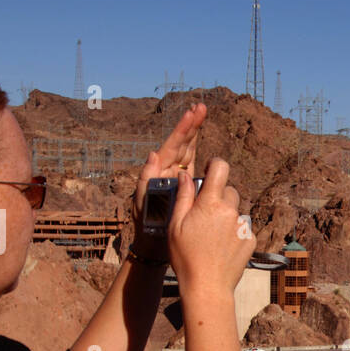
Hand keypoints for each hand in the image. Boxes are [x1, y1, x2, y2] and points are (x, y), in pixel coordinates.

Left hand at [132, 103, 206, 254]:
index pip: (173, 145)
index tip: (193, 113)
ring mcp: (178, 178)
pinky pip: (195, 168)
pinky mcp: (187, 188)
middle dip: (191, 125)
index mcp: (159, 170)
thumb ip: (146, 178)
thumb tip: (153, 153)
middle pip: (182, 143)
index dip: (183, 129)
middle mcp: (169, 171)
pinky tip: (207, 146)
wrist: (155, 244)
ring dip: (196, 134)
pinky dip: (201, 156)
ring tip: (202, 116)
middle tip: (201, 107)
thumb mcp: (142, 201)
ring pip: (189, 152)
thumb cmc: (146, 224)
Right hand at [168, 158, 255, 297]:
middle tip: (205, 215)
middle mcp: (230, 211)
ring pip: (236, 211)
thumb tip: (186, 176)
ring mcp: (243, 226)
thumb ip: (183, 197)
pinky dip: (234, 233)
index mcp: (210, 203)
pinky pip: (243, 228)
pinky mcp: (250, 240)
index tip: (209, 172)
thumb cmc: (186, 257)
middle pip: (229, 191)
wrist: (207, 287)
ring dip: (226, 217)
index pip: (220, 168)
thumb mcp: (175, 225)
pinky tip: (222, 248)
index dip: (215, 166)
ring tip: (212, 237)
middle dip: (218, 197)